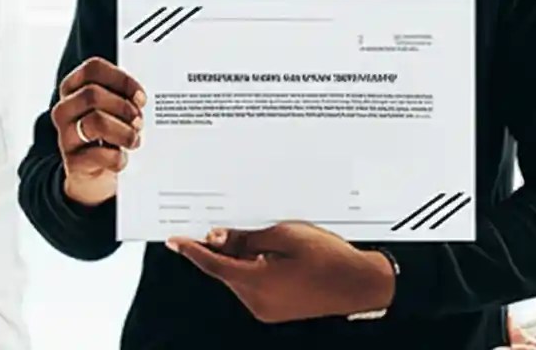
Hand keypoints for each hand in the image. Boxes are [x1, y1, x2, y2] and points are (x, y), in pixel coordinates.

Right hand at [51, 57, 146, 206]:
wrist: (93, 172)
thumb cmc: (108, 132)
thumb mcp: (112, 109)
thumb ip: (123, 97)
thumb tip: (138, 100)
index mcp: (73, 88)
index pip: (92, 69)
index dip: (121, 79)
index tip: (140, 96)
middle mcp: (64, 109)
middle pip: (92, 94)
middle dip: (123, 107)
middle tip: (138, 121)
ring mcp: (65, 136)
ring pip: (96, 122)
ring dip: (124, 132)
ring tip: (134, 139)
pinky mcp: (73, 162)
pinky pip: (101, 155)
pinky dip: (119, 158)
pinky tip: (121, 157)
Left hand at [166, 222, 394, 323]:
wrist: (360, 284)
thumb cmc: (329, 258)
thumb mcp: (285, 235)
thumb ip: (246, 238)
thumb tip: (217, 237)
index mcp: (257, 282)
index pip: (214, 265)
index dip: (192, 251)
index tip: (175, 241)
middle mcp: (258, 301)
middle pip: (226, 271)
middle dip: (221, 250)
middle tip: (221, 225)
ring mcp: (267, 309)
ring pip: (239, 278)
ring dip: (239, 258)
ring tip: (259, 236)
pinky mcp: (276, 310)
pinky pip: (253, 286)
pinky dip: (253, 269)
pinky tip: (267, 253)